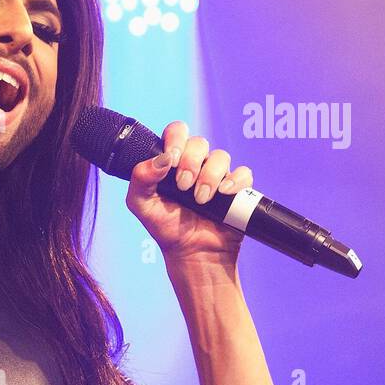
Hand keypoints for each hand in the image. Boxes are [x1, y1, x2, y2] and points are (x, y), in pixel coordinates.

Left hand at [125, 120, 253, 266]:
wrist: (191, 252)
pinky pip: (243, 173)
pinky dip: (235, 181)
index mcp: (172, 161)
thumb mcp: (141, 205)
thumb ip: (140, 179)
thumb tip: (161, 159)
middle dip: (190, 163)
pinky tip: (224, 194)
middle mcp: (196, 163)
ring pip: (221, 156)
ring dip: (209, 176)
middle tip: (183, 186)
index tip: (170, 160)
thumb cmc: (165, 226)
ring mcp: (217, 175)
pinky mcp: (237, 189)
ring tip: (200, 199)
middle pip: (199, 142)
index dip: (175, 139)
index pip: (177, 132)